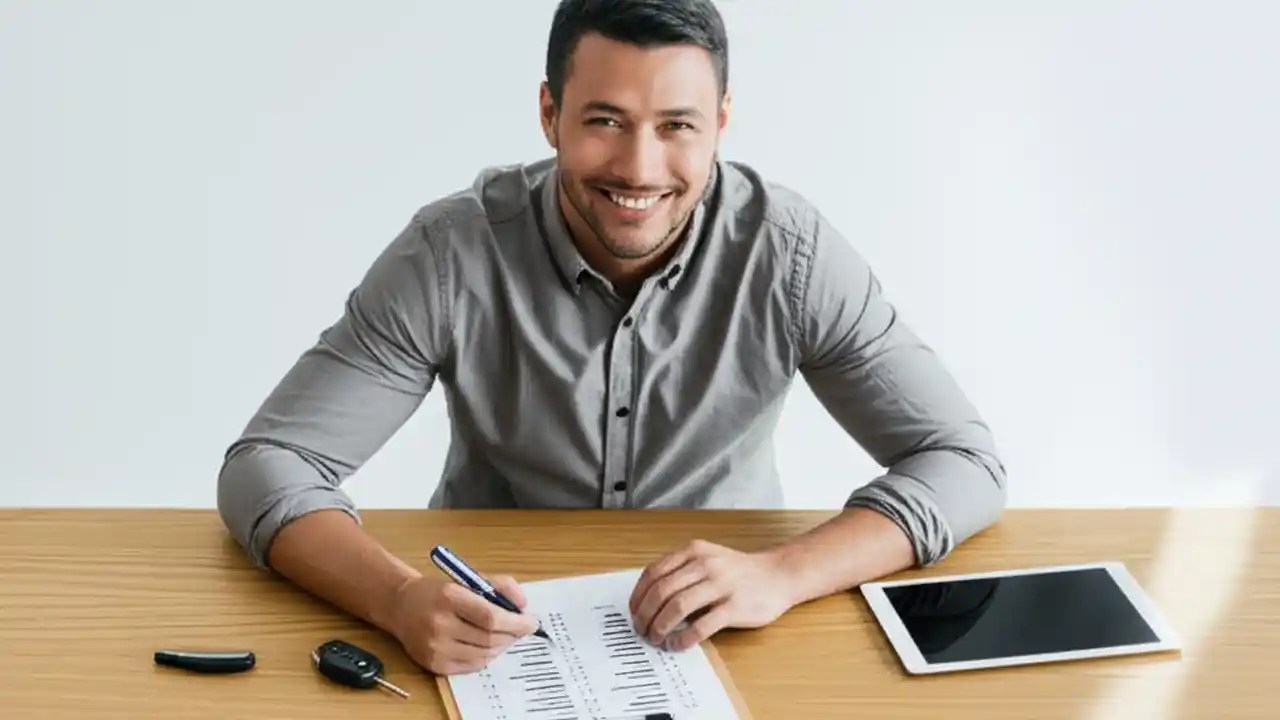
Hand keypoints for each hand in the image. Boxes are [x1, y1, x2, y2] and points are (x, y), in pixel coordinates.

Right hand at [387, 575, 538, 674]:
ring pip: (484, 654)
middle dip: (512, 635)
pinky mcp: (434, 664)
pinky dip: (486, 657)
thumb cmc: (440, 591)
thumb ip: (500, 586)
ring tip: (505, 636)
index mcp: (450, 597)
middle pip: (489, 638)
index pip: (490, 616)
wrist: (401, 606)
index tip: (531, 622)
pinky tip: (487, 646)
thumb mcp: (469, 579)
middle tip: (522, 629)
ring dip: (501, 646)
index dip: (516, 622)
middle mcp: (440, 624)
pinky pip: (471, 666)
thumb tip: (523, 606)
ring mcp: (435, 647)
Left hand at [628, 540, 795, 651]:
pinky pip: (701, 626)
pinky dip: (684, 638)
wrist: (778, 575)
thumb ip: (680, 572)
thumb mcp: (706, 558)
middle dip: (645, 615)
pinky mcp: (735, 606)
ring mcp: (721, 584)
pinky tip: (678, 645)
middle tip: (641, 630)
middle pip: (661, 591)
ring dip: (660, 627)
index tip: (633, 612)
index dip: (637, 596)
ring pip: (678, 606)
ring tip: (656, 639)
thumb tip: (648, 601)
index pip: (653, 573)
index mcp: (694, 551)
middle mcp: (705, 564)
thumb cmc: (738, 571)